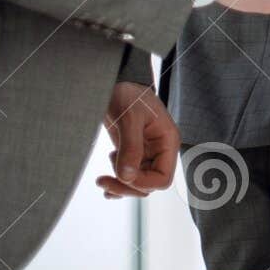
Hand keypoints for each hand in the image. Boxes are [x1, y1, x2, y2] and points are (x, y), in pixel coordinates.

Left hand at [98, 82, 178, 198]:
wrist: (118, 82)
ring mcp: (146, 153)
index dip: (142, 183)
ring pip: (138, 183)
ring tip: (102, 178)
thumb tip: (127, 177)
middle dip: (127, 186)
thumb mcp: (130, 119)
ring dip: (120, 186)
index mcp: (167, 141)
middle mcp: (160, 150)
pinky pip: (130, 176)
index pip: (162, 178)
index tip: (121, 176)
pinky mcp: (132, 153)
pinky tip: (106, 181)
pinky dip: (118, 184)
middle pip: (149, 184)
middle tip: (103, 181)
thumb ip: (130, 148)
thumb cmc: (128, 95)